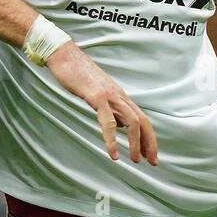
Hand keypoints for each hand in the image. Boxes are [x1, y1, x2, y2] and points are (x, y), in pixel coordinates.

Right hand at [45, 41, 158, 164]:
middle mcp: (119, 96)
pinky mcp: (96, 96)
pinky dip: (112, 139)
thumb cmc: (77, 74)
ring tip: (134, 160)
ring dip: (135, 143)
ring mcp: (109, 95)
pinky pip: (109, 121)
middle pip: (143, 121)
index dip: (149, 138)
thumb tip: (120, 125)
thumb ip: (110, 108)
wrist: (64, 54)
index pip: (141, 118)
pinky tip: (112, 153)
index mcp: (120, 96)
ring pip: (131, 121)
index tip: (151, 155)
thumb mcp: (97, 94)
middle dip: (150, 143)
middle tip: (152, 162)